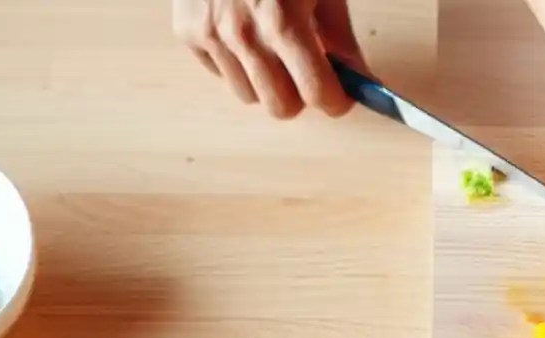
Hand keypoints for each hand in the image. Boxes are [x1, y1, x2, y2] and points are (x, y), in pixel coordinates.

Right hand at [173, 0, 366, 118]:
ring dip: (266, 81)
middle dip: (299, 96)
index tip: (340, 97)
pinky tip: (244, 31)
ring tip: (272, 47)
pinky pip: (220, 73)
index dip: (335, 100)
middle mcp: (243, 33)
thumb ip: (339, 38)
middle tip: (306, 73)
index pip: (317, 95)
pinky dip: (235, 62)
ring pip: (248, 95)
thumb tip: (357, 80)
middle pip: (280, 108)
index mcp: (284, 22)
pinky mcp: (187, 31)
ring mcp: (211, 33)